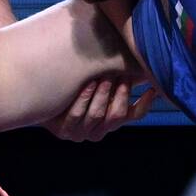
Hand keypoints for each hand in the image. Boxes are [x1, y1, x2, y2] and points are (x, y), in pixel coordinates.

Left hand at [43, 75, 157, 141]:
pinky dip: (84, 99)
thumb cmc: (77, 85)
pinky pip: (77, 115)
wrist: (43, 96)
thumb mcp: (101, 81)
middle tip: (122, 76)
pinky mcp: (63, 132)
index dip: (144, 103)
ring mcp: (80, 133)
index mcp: (110, 121)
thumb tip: (143, 62)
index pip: (133, 115)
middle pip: (116, 116)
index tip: (152, 88)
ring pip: (97, 115)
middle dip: (120, 95)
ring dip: (102, 95)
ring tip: (105, 77)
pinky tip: (87, 84)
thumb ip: (120, 76)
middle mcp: (98, 131)